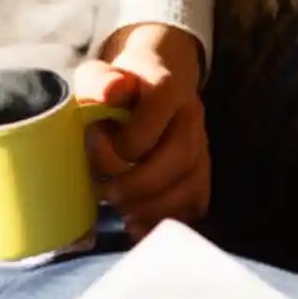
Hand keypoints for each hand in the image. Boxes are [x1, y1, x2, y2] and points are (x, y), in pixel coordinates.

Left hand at [74, 23, 209, 240]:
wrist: (157, 80)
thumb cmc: (119, 84)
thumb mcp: (100, 73)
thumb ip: (99, 81)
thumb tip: (111, 93)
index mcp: (167, 87)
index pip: (159, 112)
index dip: (127, 136)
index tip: (96, 139)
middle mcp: (191, 117)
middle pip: (182, 155)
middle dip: (140, 182)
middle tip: (106, 192)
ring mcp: (201, 146)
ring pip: (193, 183)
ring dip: (154, 206)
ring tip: (122, 212)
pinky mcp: (201, 171)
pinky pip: (196, 202)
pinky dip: (167, 218)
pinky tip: (139, 226)